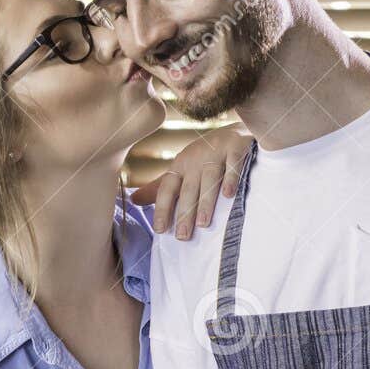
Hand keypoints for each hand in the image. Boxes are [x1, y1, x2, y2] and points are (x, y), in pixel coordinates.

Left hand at [132, 125, 251, 237]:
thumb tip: (133, 200)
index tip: (159, 230)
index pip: (167, 189)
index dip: (162, 208)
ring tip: (203, 224)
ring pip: (209, 179)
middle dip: (184, 213)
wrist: (235, 131)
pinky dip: (232, 179)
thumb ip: (159, 188)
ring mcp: (216, 152)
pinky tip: (229, 195)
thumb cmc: (203, 157)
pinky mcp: (236, 148)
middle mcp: (196, 159)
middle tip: (182, 236)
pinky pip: (234, 164)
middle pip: (188, 189)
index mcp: (180, 165)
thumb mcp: (180, 170)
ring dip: (206, 201)